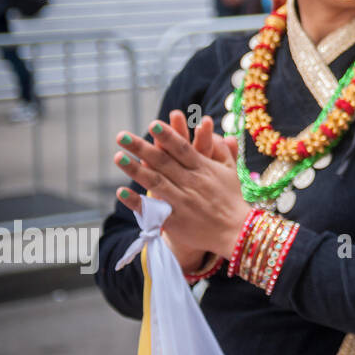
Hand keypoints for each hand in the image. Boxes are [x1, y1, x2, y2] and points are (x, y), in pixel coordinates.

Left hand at [113, 109, 250, 259]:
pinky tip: (121, 192)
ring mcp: (183, 201)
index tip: (153, 124)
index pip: (182, 149)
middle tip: (122, 136)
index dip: (168, 136)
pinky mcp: (175, 220)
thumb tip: (222, 133)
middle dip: (142, 147)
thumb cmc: (232, 198)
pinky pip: (153, 209)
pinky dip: (137, 202)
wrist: (237, 231)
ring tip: (118, 156)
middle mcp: (192, 182)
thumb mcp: (232, 171)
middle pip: (163, 162)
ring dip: (135, 169)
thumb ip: (224, 151)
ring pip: (156, 181)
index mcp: (204, 169)